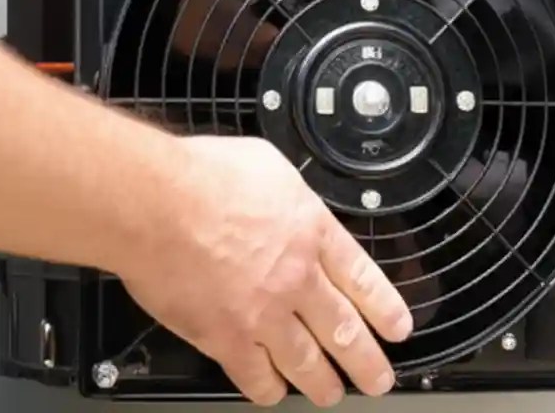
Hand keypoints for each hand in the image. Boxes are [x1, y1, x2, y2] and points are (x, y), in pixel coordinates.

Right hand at [120, 136, 412, 406]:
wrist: (156, 203)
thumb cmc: (202, 174)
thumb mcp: (269, 165)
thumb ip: (289, 197)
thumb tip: (290, 202)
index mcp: (313, 232)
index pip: (364, 279)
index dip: (385, 308)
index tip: (398, 328)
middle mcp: (297, 279)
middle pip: (345, 330)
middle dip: (367, 362)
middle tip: (378, 379)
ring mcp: (263, 314)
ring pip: (307, 363)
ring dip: (324, 384)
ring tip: (333, 395)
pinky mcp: (225, 339)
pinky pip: (255, 377)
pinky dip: (268, 390)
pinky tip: (274, 392)